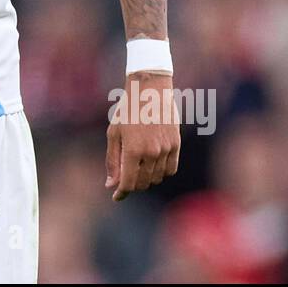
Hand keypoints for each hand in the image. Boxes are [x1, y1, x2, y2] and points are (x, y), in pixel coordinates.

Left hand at [105, 71, 179, 200]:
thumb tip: (111, 185)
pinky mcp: (176, 144)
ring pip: (157, 178)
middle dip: (132, 185)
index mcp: (132, 150)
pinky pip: (171, 169)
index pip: (128, 183)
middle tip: (125, 179)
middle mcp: (151, 152)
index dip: (121, 193)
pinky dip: (162, 172)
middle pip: (142, 183)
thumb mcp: (114, 133)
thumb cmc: (127, 110)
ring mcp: (166, 149)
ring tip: (138, 169)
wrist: (150, 89)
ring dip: (146, 179)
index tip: (116, 197)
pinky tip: (153, 166)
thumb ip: (112, 161)